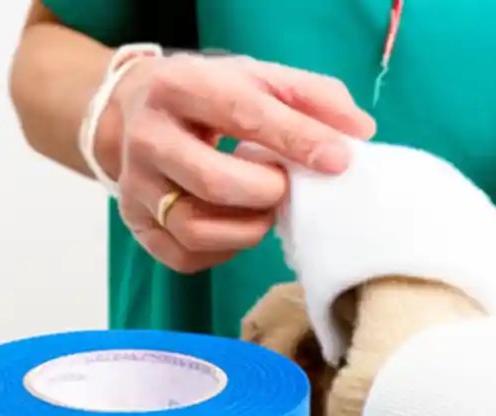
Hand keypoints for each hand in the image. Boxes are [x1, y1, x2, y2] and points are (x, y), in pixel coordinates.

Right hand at [105, 53, 376, 272]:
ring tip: (267, 205)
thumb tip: (360, 130)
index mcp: (180, 86)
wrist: (139, 110)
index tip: (339, 159)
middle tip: (288, 185)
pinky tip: (239, 225)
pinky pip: (186, 256)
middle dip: (268, 191)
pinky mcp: (136, 223)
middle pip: (215, 182)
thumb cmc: (215, 96)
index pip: (242, 114)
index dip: (296, 139)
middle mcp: (147, 136)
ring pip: (196, 228)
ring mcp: (135, 184)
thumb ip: (315, 97)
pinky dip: (225, 251)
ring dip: (249, 228)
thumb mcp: (262, 79)